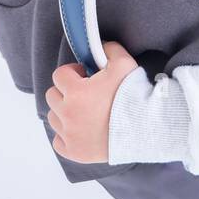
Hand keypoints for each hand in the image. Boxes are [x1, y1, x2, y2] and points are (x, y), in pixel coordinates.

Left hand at [44, 41, 139, 162]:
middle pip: (52, 96)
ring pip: (53, 118)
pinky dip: (66, 136)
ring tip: (84, 112)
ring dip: (64, 113)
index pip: (59, 75)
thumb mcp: (124, 63)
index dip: (72, 73)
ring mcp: (69, 135)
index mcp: (76, 92)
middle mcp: (68, 114)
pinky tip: (81, 130)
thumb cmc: (134, 96)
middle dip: (66, 92)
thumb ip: (109, 49)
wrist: (147, 129)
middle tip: (85, 94)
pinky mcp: (74, 152)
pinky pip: (58, 141)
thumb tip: (99, 46)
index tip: (85, 76)